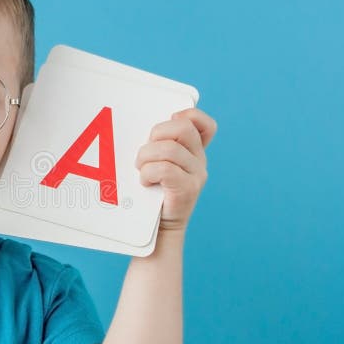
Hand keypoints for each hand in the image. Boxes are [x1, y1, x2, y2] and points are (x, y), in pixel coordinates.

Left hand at [134, 108, 216, 232]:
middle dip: (157, 134)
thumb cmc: (151, 192)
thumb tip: (139, 129)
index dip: (189, 115)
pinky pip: (166, 169)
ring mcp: (197, 175)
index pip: (205, 124)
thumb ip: (157, 146)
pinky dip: (148, 173)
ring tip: (141, 169)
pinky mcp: (188, 189)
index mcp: (193, 150)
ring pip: (170, 149)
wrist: (158, 228)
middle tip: (145, 153)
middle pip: (183, 128)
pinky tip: (145, 181)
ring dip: (146, 157)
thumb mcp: (156, 163)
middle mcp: (199, 160)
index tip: (169, 122)